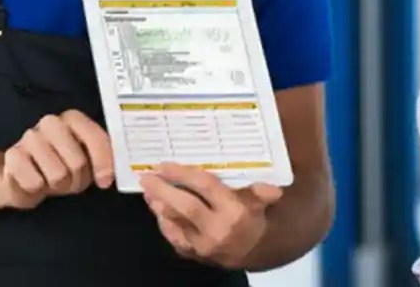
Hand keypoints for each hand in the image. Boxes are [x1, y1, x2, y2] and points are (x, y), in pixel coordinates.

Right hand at [1, 109, 113, 209]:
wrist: (23, 175)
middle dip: (77, 180)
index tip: (104, 182)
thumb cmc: (61, 165)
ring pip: (57, 175)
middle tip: (70, 181)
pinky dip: (38, 190)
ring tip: (52, 181)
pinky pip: (35, 183)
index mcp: (73, 119)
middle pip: (77, 162)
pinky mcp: (13, 156)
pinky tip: (35, 181)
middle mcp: (51, 122)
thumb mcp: (86, 159)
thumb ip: (102, 157)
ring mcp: (29, 137)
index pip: (94, 137)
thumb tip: (115, 170)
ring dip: (58, 187)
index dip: (103, 162)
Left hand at [139, 162, 282, 268]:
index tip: (164, 165)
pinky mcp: (194, 254)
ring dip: (158, 204)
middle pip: (185, 206)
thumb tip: (273, 190)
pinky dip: (163, 221)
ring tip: (147, 188)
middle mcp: (218, 229)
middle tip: (146, 176)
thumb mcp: (259, 202)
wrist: (252, 251)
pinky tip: (156, 208)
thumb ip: (260, 192)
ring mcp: (203, 245)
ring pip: (174, 222)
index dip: (183, 174)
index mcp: (235, 211)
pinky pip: (173, 236)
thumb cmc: (252, 217)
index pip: (205, 187)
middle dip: (163, 190)